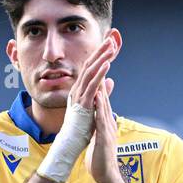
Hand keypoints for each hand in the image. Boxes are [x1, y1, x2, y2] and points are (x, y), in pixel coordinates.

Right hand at [35, 36, 117, 182]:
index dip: (99, 55)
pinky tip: (107, 64)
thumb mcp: (95, 107)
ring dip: (101, 58)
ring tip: (111, 46)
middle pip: (89, 65)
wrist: (71, 145)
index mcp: (80, 91)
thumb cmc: (81, 130)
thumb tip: (109, 82)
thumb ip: (102, 93)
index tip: (108, 44)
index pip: (90, 69)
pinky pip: (92, 85)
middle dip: (100, 51)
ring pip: (90, 72)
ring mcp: (79, 96)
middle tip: (111, 38)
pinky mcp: (83, 104)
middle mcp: (77, 90)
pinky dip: (99, 73)